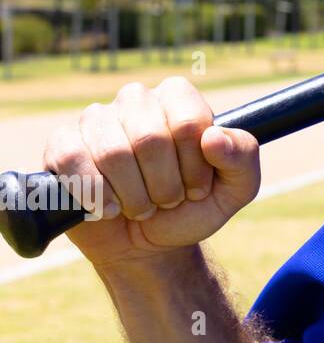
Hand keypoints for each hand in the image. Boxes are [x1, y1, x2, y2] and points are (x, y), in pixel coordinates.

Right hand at [42, 76, 259, 271]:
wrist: (148, 244)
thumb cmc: (192, 207)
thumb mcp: (235, 189)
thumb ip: (242, 157)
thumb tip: (213, 137)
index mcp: (179, 98)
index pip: (188, 122)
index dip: (195, 165)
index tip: (197, 188)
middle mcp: (136, 100)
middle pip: (150, 138)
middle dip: (164, 184)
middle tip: (168, 201)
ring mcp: (96, 119)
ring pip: (113, 153)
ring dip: (133, 195)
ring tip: (141, 206)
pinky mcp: (62, 145)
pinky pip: (72, 161)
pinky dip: (96, 195)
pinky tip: (109, 208)